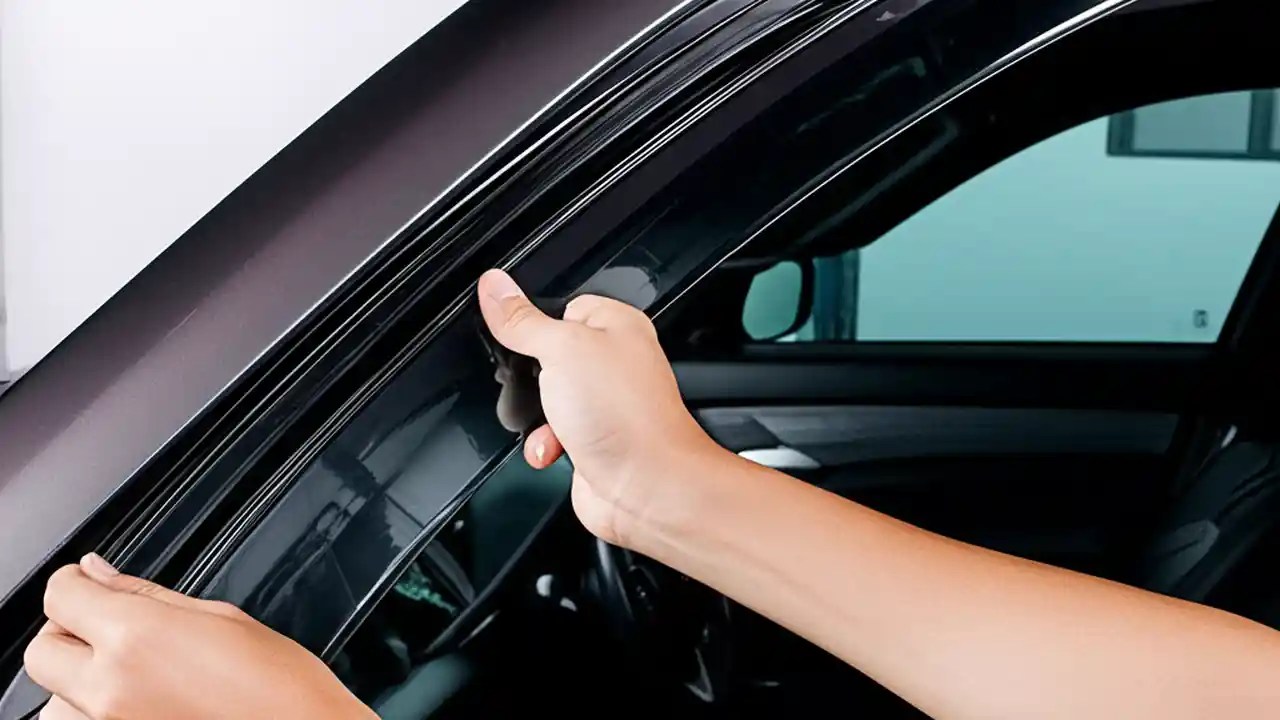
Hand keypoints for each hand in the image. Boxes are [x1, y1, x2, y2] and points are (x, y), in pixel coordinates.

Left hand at [25, 554, 374, 719]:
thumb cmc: (280, 688)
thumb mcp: (222, 618)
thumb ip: (147, 596)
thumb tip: (100, 573)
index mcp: (137, 638)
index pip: (61, 595)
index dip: (77, 582)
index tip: (92, 583)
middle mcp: (109, 688)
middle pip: (43, 650)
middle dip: (71, 631)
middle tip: (112, 627)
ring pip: (52, 698)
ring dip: (78, 681)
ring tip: (131, 675)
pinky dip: (93, 710)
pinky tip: (137, 702)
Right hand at [477, 269, 723, 547]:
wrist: (647, 486)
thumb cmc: (626, 416)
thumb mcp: (561, 350)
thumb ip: (523, 320)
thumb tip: (494, 286)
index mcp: (617, 325)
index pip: (564, 305)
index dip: (536, 321)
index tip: (516, 333)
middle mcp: (614, 363)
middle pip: (550, 355)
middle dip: (532, 377)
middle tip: (535, 382)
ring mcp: (604, 404)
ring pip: (547, 398)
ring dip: (537, 415)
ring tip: (548, 420)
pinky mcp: (594, 441)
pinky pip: (553, 434)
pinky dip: (545, 444)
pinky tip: (553, 448)